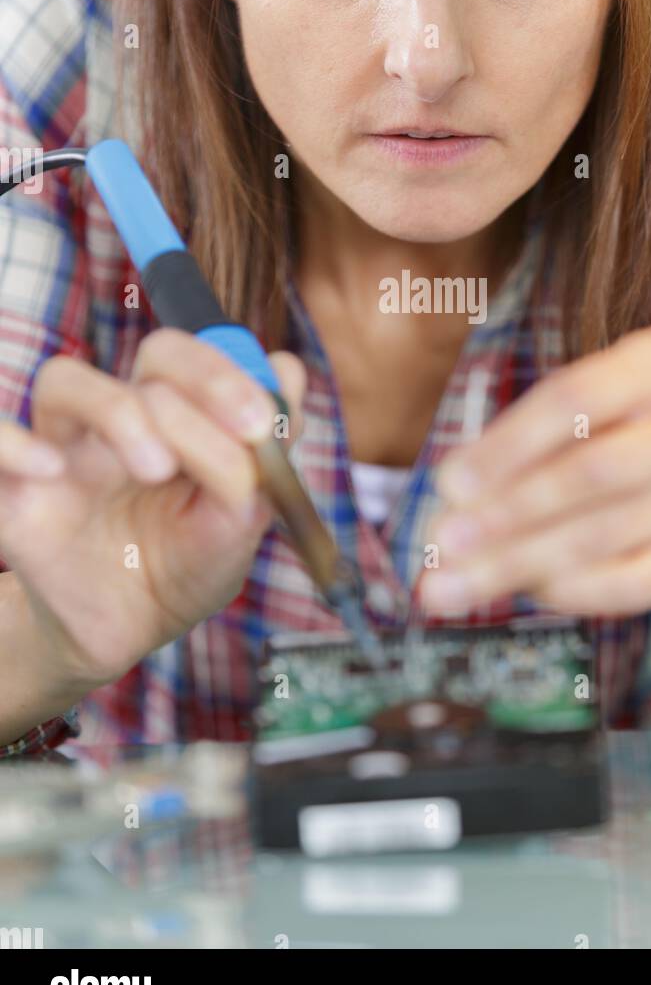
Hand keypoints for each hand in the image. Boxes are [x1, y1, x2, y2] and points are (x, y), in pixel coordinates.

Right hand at [0, 328, 304, 687]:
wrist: (131, 631)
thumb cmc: (185, 564)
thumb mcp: (242, 521)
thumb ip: (267, 452)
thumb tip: (288, 371)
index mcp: (179, 415)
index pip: (204, 359)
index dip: (231, 374)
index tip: (264, 423)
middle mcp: (123, 417)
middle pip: (152, 353)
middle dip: (204, 378)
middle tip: (241, 430)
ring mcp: (64, 446)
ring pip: (68, 380)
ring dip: (123, 412)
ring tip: (157, 470)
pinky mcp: (15, 490)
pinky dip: (14, 444)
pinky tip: (51, 471)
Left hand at [421, 324, 650, 616]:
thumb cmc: (613, 434)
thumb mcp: (571, 420)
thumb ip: (512, 452)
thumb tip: (450, 498)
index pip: (578, 396)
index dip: (508, 444)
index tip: (448, 485)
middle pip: (599, 469)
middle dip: (511, 511)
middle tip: (443, 545)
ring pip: (611, 530)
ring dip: (524, 560)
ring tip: (459, 583)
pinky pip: (641, 579)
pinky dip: (579, 589)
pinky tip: (531, 591)